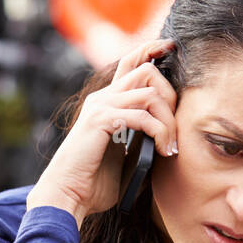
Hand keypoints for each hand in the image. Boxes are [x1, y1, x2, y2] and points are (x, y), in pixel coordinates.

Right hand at [27, 37, 179, 226]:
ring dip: (168, 120)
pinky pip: (141, 116)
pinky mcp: (100, 121)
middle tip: (175, 130)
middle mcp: (102, 98)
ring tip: (169, 147)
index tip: (172, 48)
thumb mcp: (124, 152)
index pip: (130, 62)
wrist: (68, 194)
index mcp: (106, 102)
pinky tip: (162, 150)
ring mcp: (100, 107)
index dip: (151, 50)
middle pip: (145, 71)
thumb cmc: (94, 181)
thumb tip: (171, 132)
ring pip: (148, 93)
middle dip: (170, 96)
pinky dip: (159, 132)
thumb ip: (141, 135)